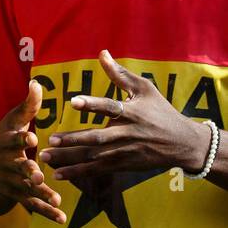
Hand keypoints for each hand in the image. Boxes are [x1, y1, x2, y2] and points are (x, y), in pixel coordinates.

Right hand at [0, 80, 65, 222]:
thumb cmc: (0, 138)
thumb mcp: (10, 121)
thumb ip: (27, 106)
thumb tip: (37, 83)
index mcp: (6, 142)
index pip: (12, 140)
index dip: (20, 139)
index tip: (30, 138)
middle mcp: (7, 162)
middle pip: (17, 166)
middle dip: (27, 170)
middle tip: (37, 174)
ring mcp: (11, 180)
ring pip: (25, 187)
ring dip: (40, 194)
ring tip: (56, 200)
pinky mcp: (17, 194)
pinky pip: (31, 204)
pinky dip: (45, 212)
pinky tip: (61, 218)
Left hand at [41, 50, 212, 179]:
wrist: (184, 144)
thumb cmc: (161, 112)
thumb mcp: (145, 90)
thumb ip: (120, 74)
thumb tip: (102, 53)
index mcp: (132, 112)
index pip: (109, 107)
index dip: (92, 104)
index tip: (72, 102)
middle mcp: (127, 133)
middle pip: (97, 137)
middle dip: (73, 139)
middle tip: (50, 139)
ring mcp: (124, 151)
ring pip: (93, 156)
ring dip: (69, 158)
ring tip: (45, 157)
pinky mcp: (123, 165)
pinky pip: (97, 169)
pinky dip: (78, 172)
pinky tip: (59, 174)